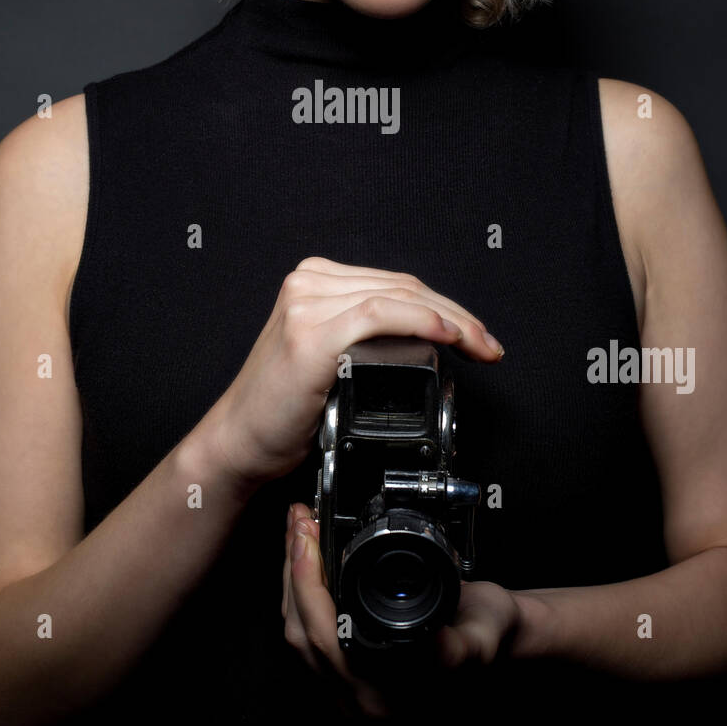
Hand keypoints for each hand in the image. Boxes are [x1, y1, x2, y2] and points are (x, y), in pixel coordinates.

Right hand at [209, 256, 504, 488]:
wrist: (238, 443)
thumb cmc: (281, 410)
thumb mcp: (326, 357)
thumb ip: (362, 334)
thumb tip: (425, 334)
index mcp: (313, 281)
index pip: (396, 284)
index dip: (446, 307)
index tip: (476, 336)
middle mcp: (307, 284)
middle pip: (403, 288)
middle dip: (457, 316)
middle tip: (488, 345)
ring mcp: (306, 305)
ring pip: (398, 297)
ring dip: (451, 321)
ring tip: (479, 347)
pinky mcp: (309, 334)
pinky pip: (378, 315)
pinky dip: (420, 322)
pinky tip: (447, 336)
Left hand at [282, 501, 520, 718]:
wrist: (495, 636)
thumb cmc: (490, 634)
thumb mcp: (482, 638)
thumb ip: (453, 648)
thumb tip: (423, 643)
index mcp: (390, 696)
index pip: (327, 640)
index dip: (308, 586)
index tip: (307, 538)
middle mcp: (363, 700)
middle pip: (301, 635)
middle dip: (293, 571)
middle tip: (298, 522)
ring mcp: (349, 689)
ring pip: (298, 634)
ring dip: (292, 578)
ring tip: (298, 531)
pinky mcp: (343, 671)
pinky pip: (308, 632)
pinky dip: (301, 592)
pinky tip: (306, 560)